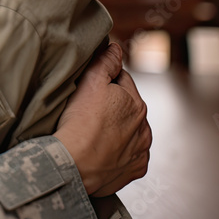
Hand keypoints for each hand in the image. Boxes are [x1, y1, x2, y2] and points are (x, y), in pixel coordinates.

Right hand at [53, 42, 151, 196]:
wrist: (74, 166)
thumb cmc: (80, 124)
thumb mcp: (89, 83)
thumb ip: (105, 62)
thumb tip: (116, 48)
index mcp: (136, 103)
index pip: (122, 81)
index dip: (104, 82)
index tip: (88, 91)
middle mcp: (144, 127)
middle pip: (127, 107)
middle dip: (112, 107)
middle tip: (88, 112)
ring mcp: (141, 151)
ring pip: (130, 132)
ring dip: (118, 130)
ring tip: (94, 134)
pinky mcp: (136, 170)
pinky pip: (130, 156)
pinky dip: (119, 153)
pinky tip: (102, 151)